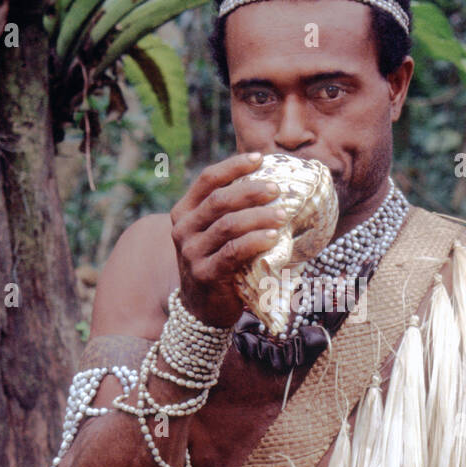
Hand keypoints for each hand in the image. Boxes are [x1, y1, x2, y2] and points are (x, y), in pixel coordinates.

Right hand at [169, 152, 284, 328]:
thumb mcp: (218, 234)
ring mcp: (191, 252)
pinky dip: (255, 242)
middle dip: (250, 191)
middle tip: (277, 189)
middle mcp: (183, 230)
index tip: (260, 159)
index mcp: (185, 212)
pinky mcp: (205, 274)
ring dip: (258, 217)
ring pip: (227, 225)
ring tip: (282, 214)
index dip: (233, 166)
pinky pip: (232, 252)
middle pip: (218, 200)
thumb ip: (233, 211)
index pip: (207, 180)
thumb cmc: (219, 262)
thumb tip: (274, 183)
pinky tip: (273, 238)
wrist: (203, 307)